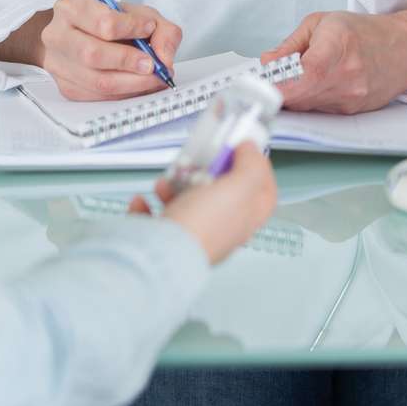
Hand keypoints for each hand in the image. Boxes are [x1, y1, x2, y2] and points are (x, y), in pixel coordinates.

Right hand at [39, 0, 180, 100]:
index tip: (149, 29)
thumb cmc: (108, 21)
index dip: (130, 28)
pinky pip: (98, 96)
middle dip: (129, 61)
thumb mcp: (136, 13)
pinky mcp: (66, 87)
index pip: (101, 21)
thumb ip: (160, 28)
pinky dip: (125, 93)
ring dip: (132, 83)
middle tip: (153, 64)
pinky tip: (138, 85)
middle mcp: (58, 35)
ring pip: (96, 81)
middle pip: (93, 54)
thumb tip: (164, 56)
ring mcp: (58, 64)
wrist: (82, 34)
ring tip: (153, 77)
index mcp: (72, 7)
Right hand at [129, 142, 276, 265]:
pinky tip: (142, 201)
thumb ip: (251, 166)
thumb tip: (250, 151)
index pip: (263, 195)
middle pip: (220, 196)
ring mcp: (189, 239)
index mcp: (243, 221)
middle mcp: (219, 233)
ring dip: (172, 188)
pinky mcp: (160, 244)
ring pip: (184, 206)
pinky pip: (154, 221)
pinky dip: (145, 208)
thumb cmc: (203, 224)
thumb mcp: (240, 187)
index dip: (260, 169)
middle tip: (198, 161)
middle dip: (206, 173)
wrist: (161, 256)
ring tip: (164, 183)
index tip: (246, 149)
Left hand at [259, 8, 406, 113]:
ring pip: (304, 106)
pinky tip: (310, 86)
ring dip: (290, 96)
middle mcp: (346, 78)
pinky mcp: (350, 111)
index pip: (300, 75)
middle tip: (264, 80)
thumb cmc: (365, 32)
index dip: (275, 83)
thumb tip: (267, 64)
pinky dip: (307, 100)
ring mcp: (349, 99)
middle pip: (297, 96)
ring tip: (289, 78)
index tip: (258, 82)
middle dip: (275, 90)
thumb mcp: (322, 23)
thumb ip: (290, 45)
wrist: (405, 49)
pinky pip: (318, 110)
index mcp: (338, 47)